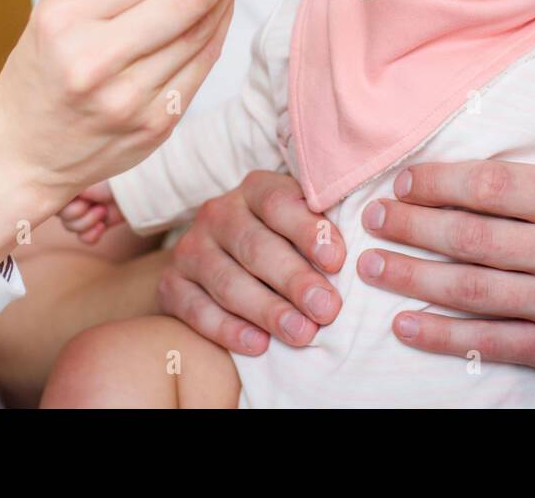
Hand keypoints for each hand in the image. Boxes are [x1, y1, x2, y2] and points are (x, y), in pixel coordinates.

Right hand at [0, 0, 243, 257]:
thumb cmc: (45, 67)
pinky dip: (218, 31)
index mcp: (65, 16)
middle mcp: (94, 59)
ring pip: (201, 31)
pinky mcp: (155, 125)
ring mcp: (128, 98)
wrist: (22, 152)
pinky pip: (203, 66)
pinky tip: (219, 11)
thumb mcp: (67, 5)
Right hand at [156, 170, 344, 353]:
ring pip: (228, 281)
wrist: (220, 255)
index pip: (279, 203)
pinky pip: (196, 310)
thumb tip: (363, 254)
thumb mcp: (300, 221)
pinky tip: (258, 344)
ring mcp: (191, 248)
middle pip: (255, 246)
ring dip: (267, 310)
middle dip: (294, 280)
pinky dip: (227, 329)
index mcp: (255, 189)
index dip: (308, 231)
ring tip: (302, 333)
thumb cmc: (280, 239)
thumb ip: (322, 228)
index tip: (338, 261)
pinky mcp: (171, 284)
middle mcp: (218, 213)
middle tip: (327, 308)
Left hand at [355, 161, 534, 372]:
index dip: (438, 183)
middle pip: (473, 237)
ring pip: (472, 289)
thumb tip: (439, 172)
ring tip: (372, 265)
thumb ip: (521, 185)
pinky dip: (440, 335)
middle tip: (373, 218)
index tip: (402, 183)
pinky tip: (402, 323)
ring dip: (412, 276)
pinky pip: (488, 342)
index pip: (492, 187)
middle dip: (412, 226)